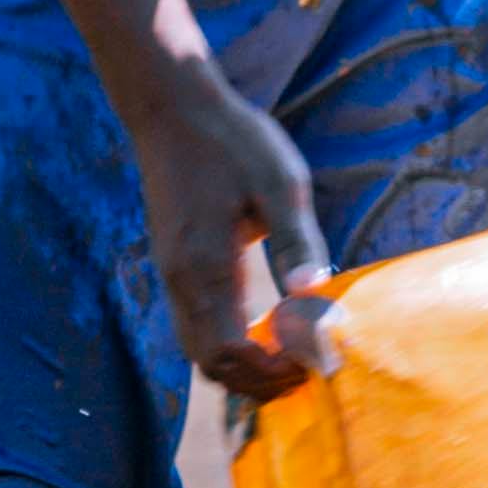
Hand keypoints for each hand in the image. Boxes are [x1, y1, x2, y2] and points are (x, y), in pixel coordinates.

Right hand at [133, 61, 332, 404]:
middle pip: (212, 365)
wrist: (172, 106)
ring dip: (243, 365)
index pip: (232, 354)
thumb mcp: (278, 181)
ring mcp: (173, 274)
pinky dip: (229, 342)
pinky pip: (197, 325)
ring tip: (290, 353)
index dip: (272, 370)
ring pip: (200, 349)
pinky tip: (266, 324)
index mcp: (205, 268)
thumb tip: (315, 295)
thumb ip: (295, 240)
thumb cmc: (231, 139)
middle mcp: (182, 282)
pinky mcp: (175, 263)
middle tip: (306, 369)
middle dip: (258, 381)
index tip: (313, 360)